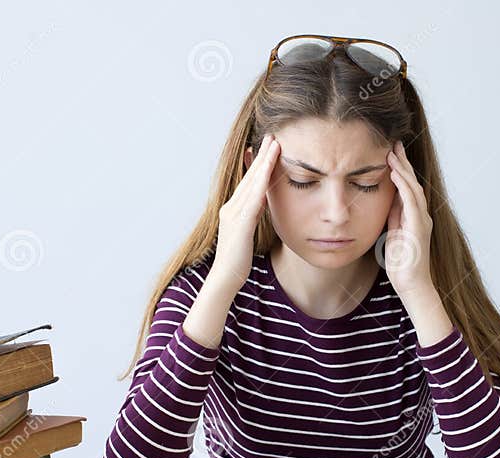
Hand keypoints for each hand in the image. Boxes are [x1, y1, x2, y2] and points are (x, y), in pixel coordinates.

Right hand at [209, 134, 281, 293]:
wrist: (225, 278)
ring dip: (263, 162)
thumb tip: (261, 205)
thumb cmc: (237, 261)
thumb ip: (252, 218)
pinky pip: (253, 199)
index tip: (267, 147)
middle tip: (272, 136)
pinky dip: (261, 182)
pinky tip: (269, 170)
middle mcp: (231, 208)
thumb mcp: (245, 235)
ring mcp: (234, 215)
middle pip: (249, 177)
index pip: (248, 183)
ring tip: (274, 144)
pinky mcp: (240, 224)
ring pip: (251, 183)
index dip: (258, 164)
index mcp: (233, 211)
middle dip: (261, 156)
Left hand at [384, 140, 433, 297]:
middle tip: (393, 143)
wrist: (412, 285)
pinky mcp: (418, 228)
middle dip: (403, 162)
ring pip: (413, 188)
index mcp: (414, 216)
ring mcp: (422, 221)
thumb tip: (389, 199)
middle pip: (412, 183)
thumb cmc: (402, 264)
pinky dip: (403, 186)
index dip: (400, 169)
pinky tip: (395, 173)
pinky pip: (411, 202)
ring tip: (392, 153)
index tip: (390, 152)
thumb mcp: (394, 233)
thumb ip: (394, 216)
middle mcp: (421, 215)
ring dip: (402, 169)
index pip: (407, 187)